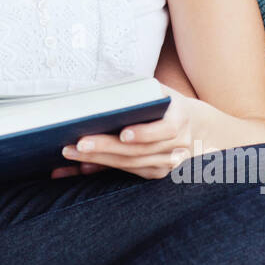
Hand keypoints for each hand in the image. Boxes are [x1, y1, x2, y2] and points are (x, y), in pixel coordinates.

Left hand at [52, 84, 197, 180]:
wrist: (194, 125)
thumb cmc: (166, 103)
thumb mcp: (159, 91)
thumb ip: (139, 94)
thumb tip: (103, 99)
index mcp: (180, 120)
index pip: (164, 130)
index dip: (145, 133)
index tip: (123, 134)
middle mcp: (177, 146)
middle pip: (139, 151)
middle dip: (107, 148)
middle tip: (79, 144)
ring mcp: (168, 164)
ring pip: (130, 164)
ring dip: (98, 160)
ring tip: (71, 152)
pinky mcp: (156, 173)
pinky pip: (127, 173)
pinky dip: (102, 169)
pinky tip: (79, 166)